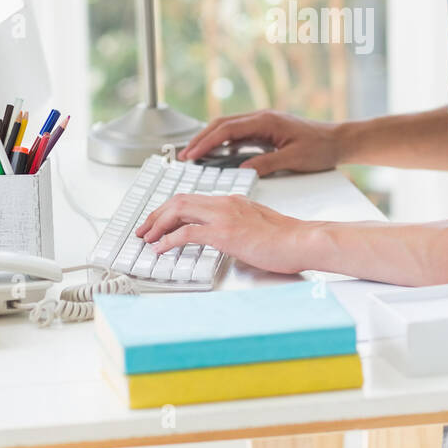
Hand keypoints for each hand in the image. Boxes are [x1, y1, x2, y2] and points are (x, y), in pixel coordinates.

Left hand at [133, 193, 313, 274]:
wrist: (303, 240)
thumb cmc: (288, 239)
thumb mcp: (257, 227)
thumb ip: (238, 228)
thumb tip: (227, 241)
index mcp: (233, 201)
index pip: (193, 199)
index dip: (170, 209)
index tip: (158, 222)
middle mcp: (225, 203)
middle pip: (179, 200)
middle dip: (157, 214)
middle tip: (144, 229)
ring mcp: (224, 216)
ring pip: (179, 210)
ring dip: (158, 224)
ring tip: (147, 238)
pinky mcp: (225, 233)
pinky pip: (187, 232)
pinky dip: (168, 240)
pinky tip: (161, 248)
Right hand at [177, 109, 340, 176]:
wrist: (340, 141)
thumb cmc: (322, 148)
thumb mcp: (293, 158)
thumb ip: (266, 163)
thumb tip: (242, 169)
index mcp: (266, 121)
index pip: (227, 129)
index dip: (206, 141)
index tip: (190, 153)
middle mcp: (262, 118)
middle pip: (222, 125)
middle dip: (200, 139)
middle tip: (183, 155)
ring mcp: (263, 123)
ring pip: (228, 128)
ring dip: (209, 140)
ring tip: (193, 155)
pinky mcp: (266, 130)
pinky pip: (238, 134)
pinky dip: (223, 143)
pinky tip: (216, 154)